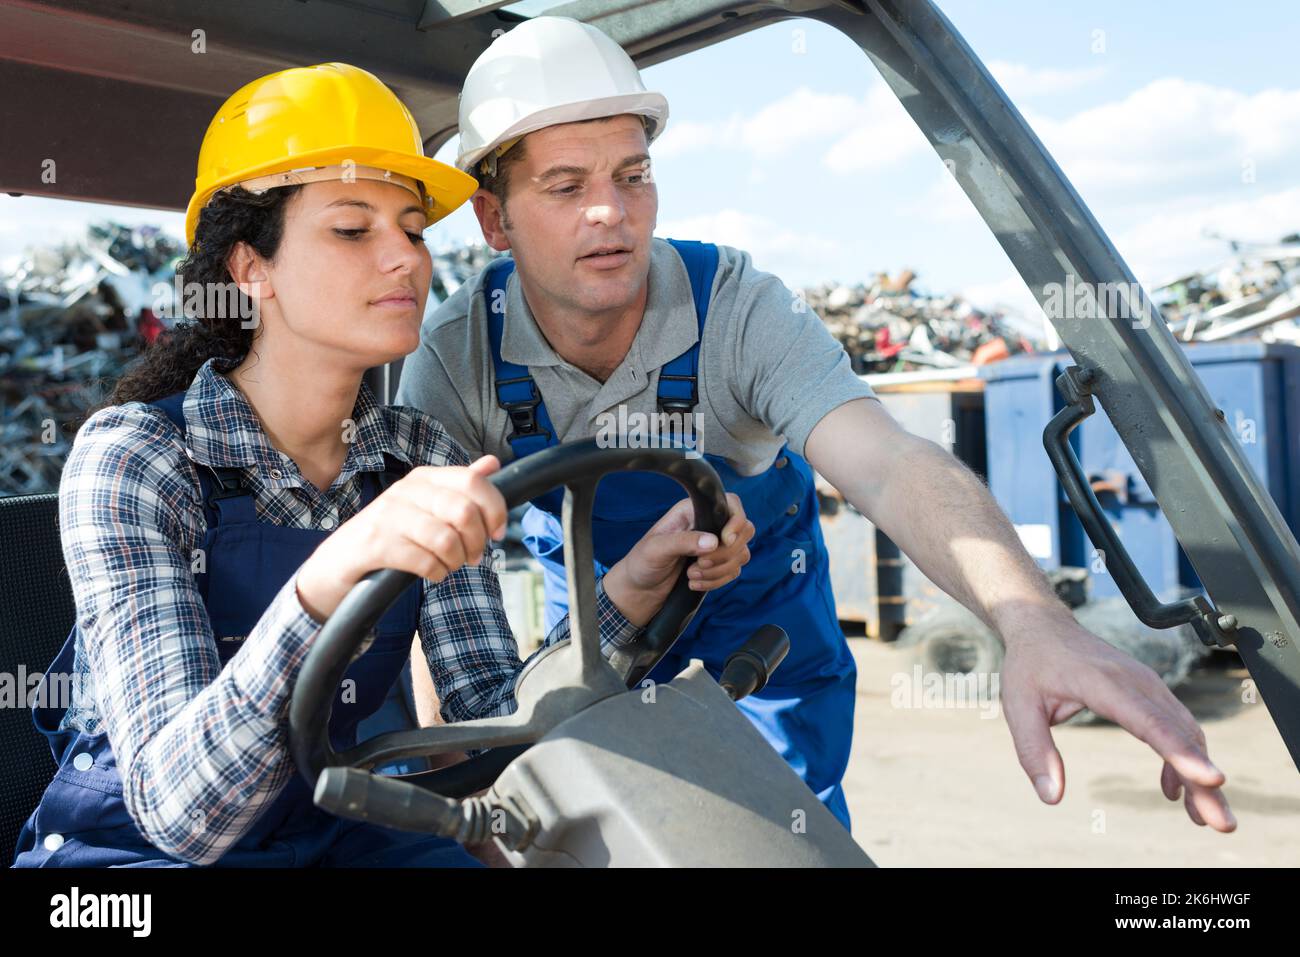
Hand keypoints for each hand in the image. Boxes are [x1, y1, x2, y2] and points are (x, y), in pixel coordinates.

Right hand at [295, 455, 507, 621]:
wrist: (339, 562)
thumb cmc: (390, 533)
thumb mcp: (425, 505)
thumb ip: (459, 486)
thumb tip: (492, 464)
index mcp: (423, 478)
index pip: (473, 481)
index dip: (495, 509)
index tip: (498, 532)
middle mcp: (406, 490)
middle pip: (464, 511)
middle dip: (477, 541)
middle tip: (471, 556)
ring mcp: (388, 516)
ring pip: (446, 539)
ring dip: (456, 561)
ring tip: (449, 565)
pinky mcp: (375, 544)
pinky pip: (424, 561)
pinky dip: (437, 573)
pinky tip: (433, 573)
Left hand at [603, 492, 754, 626]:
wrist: (640, 590)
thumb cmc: (642, 562)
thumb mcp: (656, 549)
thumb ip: (683, 542)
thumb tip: (713, 542)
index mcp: (693, 511)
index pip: (731, 504)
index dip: (736, 520)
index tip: (726, 540)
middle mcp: (708, 525)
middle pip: (745, 530)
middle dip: (726, 552)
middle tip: (700, 563)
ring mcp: (715, 546)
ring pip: (741, 554)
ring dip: (719, 570)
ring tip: (691, 575)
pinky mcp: (718, 566)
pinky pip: (733, 571)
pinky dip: (717, 581)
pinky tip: (695, 583)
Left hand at [998, 608, 1234, 831]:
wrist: (1042, 625)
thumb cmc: (1030, 664)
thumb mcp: (1018, 707)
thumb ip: (1034, 751)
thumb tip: (1051, 796)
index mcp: (1102, 682)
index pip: (1149, 721)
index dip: (1181, 753)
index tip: (1212, 779)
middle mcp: (1135, 681)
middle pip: (1179, 733)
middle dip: (1204, 781)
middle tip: (1222, 823)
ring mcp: (1147, 683)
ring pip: (1186, 732)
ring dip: (1201, 775)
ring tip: (1207, 818)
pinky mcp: (1149, 691)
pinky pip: (1177, 727)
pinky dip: (1184, 758)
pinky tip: (1175, 789)